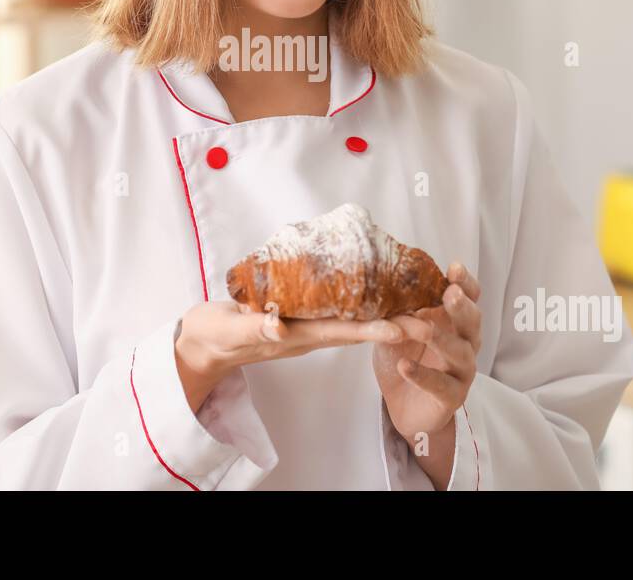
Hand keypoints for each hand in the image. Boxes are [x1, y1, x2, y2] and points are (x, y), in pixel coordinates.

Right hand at [176, 299, 403, 411]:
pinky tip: (377, 289)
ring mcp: (304, 326)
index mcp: (294, 336)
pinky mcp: (297, 316)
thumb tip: (277, 327)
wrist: (201, 343)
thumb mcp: (230, 330)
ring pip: (352, 319)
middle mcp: (306, 332)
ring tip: (417, 302)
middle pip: (357, 328)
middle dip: (394, 323)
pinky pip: (336, 310)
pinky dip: (361, 302)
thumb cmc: (215, 336)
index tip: (403, 328)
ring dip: (384, 313)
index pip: (341, 332)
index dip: (372, 330)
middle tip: (430, 315)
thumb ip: (252, 328)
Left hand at [372, 262, 481, 447]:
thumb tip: (386, 281)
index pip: (469, 297)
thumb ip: (398, 310)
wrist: (403, 405)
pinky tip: (405, 366)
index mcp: (454, 322)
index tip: (454, 267)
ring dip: (441, 339)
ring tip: (423, 329)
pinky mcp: (451, 397)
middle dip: (461, 306)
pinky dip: (422, 375)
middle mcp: (465, 343)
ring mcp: (461, 371)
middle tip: (450, 293)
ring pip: (459, 352)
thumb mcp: (397, 329)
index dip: (464, 283)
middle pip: (471, 322)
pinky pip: (440, 385)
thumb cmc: (404, 358)